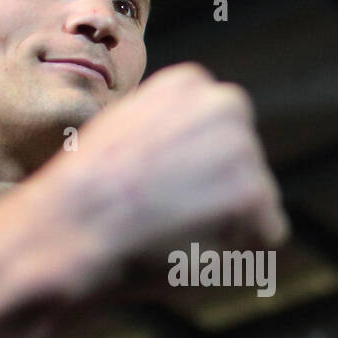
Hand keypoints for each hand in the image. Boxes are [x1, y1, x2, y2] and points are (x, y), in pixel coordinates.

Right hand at [43, 63, 287, 271]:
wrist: (71, 228)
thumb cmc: (87, 194)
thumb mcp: (122, 132)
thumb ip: (168, 129)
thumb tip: (194, 153)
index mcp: (191, 84)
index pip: (221, 134)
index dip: (193, 171)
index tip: (158, 185)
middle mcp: (225, 103)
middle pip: (245, 165)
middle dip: (217, 193)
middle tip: (166, 211)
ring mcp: (243, 147)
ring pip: (257, 202)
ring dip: (224, 224)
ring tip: (170, 226)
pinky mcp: (253, 191)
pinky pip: (266, 235)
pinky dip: (236, 253)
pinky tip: (188, 243)